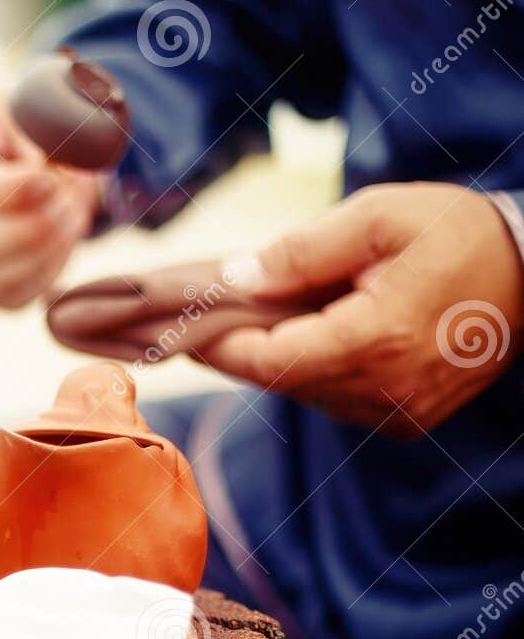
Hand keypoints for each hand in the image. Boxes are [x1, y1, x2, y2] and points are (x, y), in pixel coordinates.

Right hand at [0, 91, 101, 308]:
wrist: (10, 150)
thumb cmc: (12, 124)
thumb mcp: (22, 105)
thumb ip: (39, 131)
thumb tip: (55, 178)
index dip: (9, 190)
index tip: (49, 179)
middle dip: (28, 230)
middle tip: (66, 202)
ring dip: (44, 252)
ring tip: (72, 213)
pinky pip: (11, 298)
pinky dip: (48, 273)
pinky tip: (64, 237)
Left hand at [199, 182, 523, 435]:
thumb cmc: (454, 233)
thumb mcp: (376, 217)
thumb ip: (301, 252)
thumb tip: (237, 279)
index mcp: (375, 340)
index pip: (269, 361)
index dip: (221, 347)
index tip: (185, 328)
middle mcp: (386, 390)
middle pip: (281, 380)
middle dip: (245, 349)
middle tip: (215, 314)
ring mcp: (399, 413)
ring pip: (306, 394)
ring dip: (281, 359)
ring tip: (269, 317)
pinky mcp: (407, 420)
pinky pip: (338, 400)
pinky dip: (317, 371)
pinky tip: (319, 334)